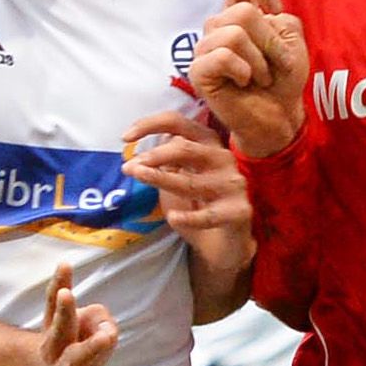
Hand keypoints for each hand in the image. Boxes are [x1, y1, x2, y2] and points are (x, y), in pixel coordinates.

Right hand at [25, 263, 117, 365]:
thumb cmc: (75, 351)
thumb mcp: (86, 330)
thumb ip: (98, 320)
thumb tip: (107, 329)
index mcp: (56, 328)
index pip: (54, 303)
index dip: (59, 284)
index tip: (65, 264)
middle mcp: (53, 350)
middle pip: (58, 329)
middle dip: (63, 312)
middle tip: (67, 295)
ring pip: (71, 362)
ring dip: (89, 348)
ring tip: (107, 336)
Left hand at [123, 110, 252, 271]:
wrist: (224, 241)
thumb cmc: (197, 205)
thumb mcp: (176, 178)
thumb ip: (159, 165)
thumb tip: (131, 163)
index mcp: (206, 143)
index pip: (177, 123)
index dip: (149, 125)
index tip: (125, 138)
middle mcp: (222, 158)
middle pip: (185, 148)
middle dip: (155, 155)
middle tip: (130, 167)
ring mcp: (232, 184)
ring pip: (192, 182)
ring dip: (162, 179)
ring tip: (140, 178)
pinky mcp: (239, 211)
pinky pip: (210, 215)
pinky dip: (190, 217)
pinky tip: (173, 218)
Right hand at [190, 0, 309, 158]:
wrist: (279, 116)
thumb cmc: (283, 79)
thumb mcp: (293, 42)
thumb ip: (282, 18)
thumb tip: (263, 13)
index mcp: (238, 13)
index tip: (275, 13)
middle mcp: (218, 27)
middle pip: (242, 11)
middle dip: (269, 42)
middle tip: (274, 65)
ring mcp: (204, 49)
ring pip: (235, 34)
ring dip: (259, 60)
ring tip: (261, 77)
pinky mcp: (198, 71)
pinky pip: (223, 56)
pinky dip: (243, 70)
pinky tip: (244, 83)